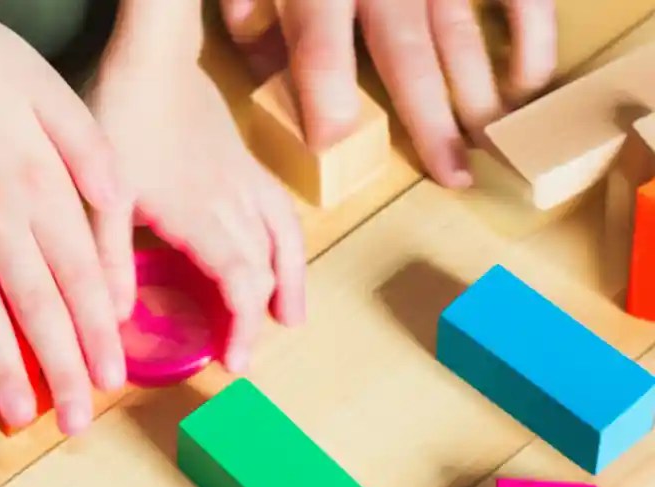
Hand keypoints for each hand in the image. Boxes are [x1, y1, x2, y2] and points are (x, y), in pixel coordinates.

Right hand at [0, 3, 132, 434]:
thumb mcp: (61, 99)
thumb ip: (94, 162)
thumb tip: (120, 217)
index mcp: (45, 189)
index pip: (81, 279)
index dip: (98, 335)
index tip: (110, 381)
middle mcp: (0, 216)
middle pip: (37, 307)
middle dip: (60, 372)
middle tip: (74, 426)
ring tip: (16, 413)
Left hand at [88, 45, 305, 373]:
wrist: (149, 57)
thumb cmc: (120, 115)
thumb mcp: (101, 193)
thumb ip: (108, 256)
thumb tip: (115, 319)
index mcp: (200, 216)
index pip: (240, 283)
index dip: (243, 328)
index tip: (233, 362)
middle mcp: (232, 202)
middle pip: (264, 268)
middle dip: (259, 316)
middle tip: (244, 353)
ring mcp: (242, 179)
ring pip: (284, 238)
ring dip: (291, 280)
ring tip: (290, 316)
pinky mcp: (242, 160)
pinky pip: (279, 208)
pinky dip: (287, 241)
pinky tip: (278, 252)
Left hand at [222, 0, 557, 186]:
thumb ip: (249, 2)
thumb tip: (253, 47)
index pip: (321, 48)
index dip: (325, 99)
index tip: (333, 143)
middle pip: (407, 55)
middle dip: (430, 120)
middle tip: (454, 176)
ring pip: (461, 33)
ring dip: (480, 93)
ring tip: (490, 146)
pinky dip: (530, 35)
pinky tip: (529, 82)